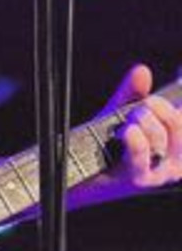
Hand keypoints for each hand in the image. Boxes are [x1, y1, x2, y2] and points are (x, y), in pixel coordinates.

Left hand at [101, 64, 181, 190]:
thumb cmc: (105, 144)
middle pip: (178, 123)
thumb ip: (133, 93)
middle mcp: (176, 162)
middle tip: (139, 107)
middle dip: (157, 107)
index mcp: (178, 145)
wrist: (79, 176)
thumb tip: (142, 70)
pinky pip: (142, 152)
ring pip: (160, 135)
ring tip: (126, 123)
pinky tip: (127, 131)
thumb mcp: (121, 114)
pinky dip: (134, 137)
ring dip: (140, 120)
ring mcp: (160, 173)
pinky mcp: (140, 180)